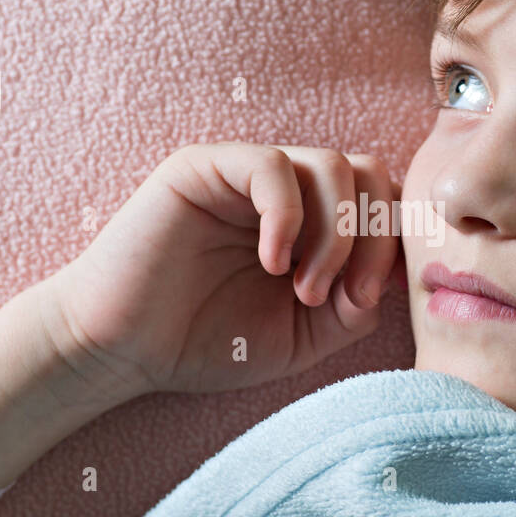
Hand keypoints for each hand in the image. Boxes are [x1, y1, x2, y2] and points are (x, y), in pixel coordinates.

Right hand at [44, 142, 403, 394]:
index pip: (381, 203)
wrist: (123, 351)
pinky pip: (272, 166)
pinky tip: (271, 263)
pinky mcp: (206, 166)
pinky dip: (288, 217)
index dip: (392, 245)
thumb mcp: (301, 338)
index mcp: (314, 225)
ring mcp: (247, 176)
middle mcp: (287, 192)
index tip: (369, 300)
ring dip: (335, 235)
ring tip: (302, 290)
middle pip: (369, 175)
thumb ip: (352, 308)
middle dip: (373, 239)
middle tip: (347, 297)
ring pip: (332, 165)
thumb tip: (389, 278)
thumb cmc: (207, 344)